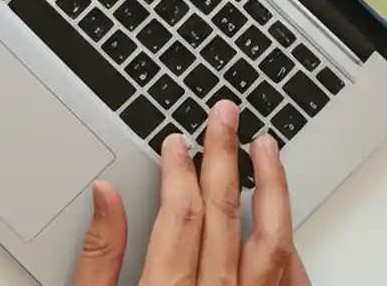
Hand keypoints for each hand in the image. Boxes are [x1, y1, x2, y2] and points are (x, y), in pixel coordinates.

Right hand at [72, 101, 310, 285]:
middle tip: (226, 116)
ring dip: (272, 189)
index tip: (178, 141)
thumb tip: (105, 195)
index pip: (181, 216)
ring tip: (269, 148)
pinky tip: (283, 214)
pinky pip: (288, 279)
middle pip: (225, 216)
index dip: (180, 171)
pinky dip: (288, 242)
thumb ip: (98, 257)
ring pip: (272, 243)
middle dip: (226, 157)